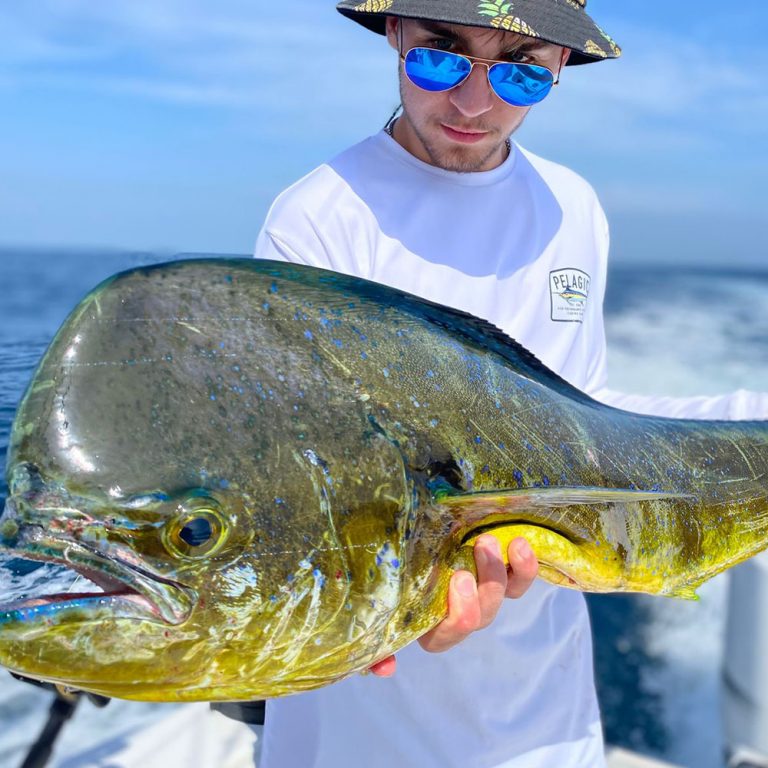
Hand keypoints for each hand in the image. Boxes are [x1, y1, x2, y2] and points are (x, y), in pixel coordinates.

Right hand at [368, 534, 537, 676]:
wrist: (414, 539)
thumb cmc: (395, 570)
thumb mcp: (381, 599)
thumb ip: (379, 637)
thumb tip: (384, 669)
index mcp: (428, 627)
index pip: (445, 635)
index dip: (459, 613)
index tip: (459, 578)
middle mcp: (459, 617)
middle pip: (480, 615)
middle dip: (484, 583)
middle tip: (480, 546)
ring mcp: (482, 597)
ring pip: (500, 597)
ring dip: (500, 572)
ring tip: (490, 541)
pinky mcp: (501, 578)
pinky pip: (519, 581)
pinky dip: (524, 567)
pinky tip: (519, 543)